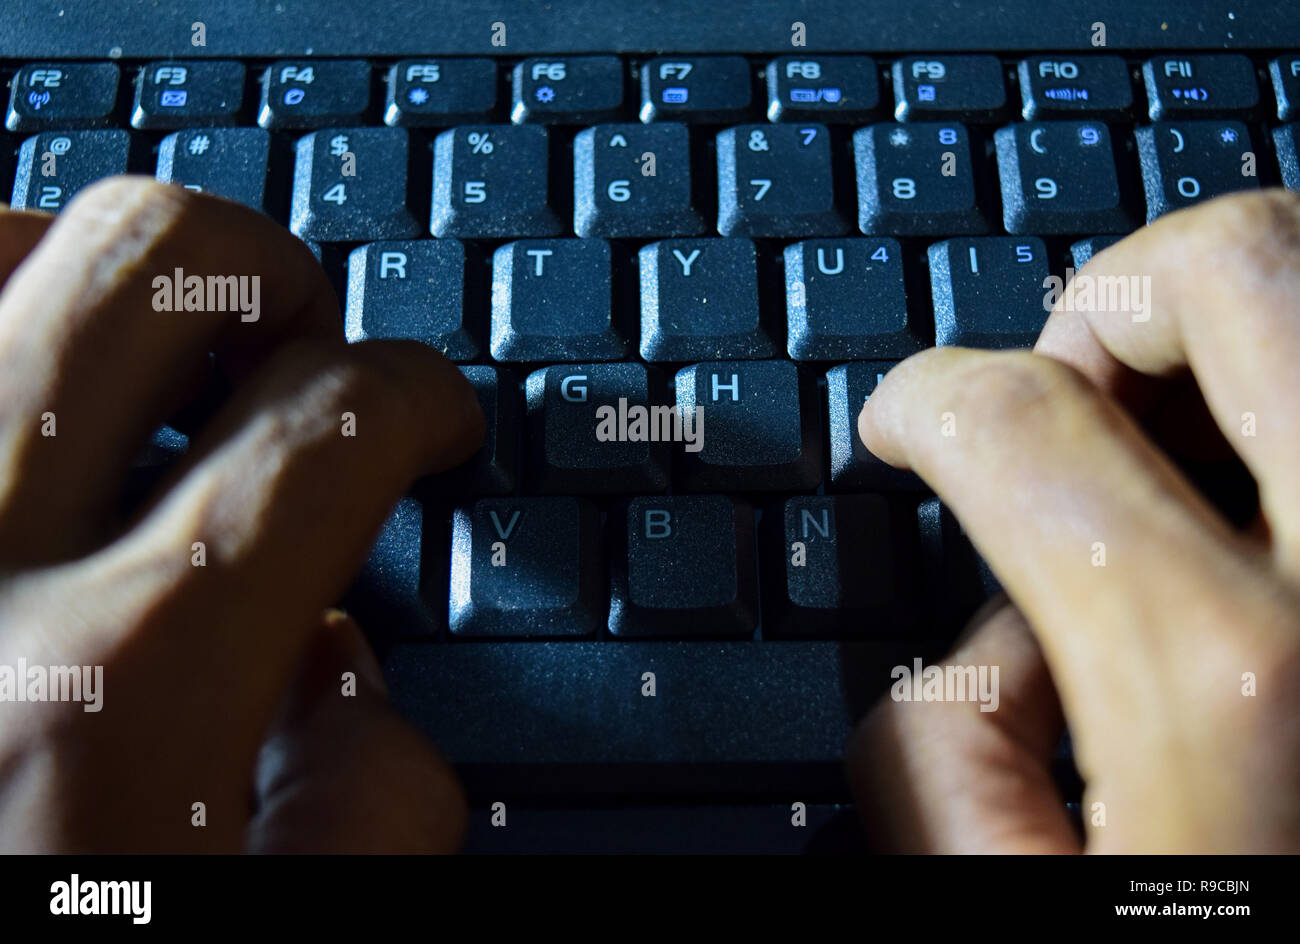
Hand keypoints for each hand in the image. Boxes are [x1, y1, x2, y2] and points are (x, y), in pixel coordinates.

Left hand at [0, 177, 482, 851]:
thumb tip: (349, 676)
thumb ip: (361, 815)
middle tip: (301, 345)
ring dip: (87, 265)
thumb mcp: (246, 936)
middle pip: (164, 264)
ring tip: (134, 347)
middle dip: (275, 276)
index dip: (417, 388)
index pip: (332, 425)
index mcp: (121, 685)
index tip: (427, 410)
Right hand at [848, 189, 1299, 852]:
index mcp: (1236, 683)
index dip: (929, 398)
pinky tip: (1296, 490)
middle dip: (1108, 298)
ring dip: (1251, 322)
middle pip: (1233, 266)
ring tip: (1199, 424)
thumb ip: (942, 766)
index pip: (1020, 425)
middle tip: (1070, 381)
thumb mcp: (1036, 913)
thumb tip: (983, 643)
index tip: (914, 414)